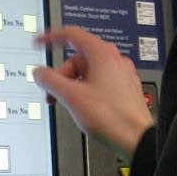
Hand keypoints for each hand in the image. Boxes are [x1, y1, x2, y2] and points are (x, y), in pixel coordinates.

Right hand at [33, 26, 152, 161]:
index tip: (39, 43)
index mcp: (103, 54)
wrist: (137, 140)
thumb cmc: (111, 117)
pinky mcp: (125, 90)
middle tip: (52, 93)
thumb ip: (50, 80)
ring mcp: (122, 75)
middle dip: (61, 76)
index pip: (71, 35)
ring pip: (88, 73)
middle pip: (77, 59)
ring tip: (68, 104)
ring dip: (72, 86)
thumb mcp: (71, 96)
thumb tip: (39, 72)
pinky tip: (83, 108)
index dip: (50, 38)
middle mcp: (115, 61)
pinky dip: (86, 91)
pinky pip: (99, 83)